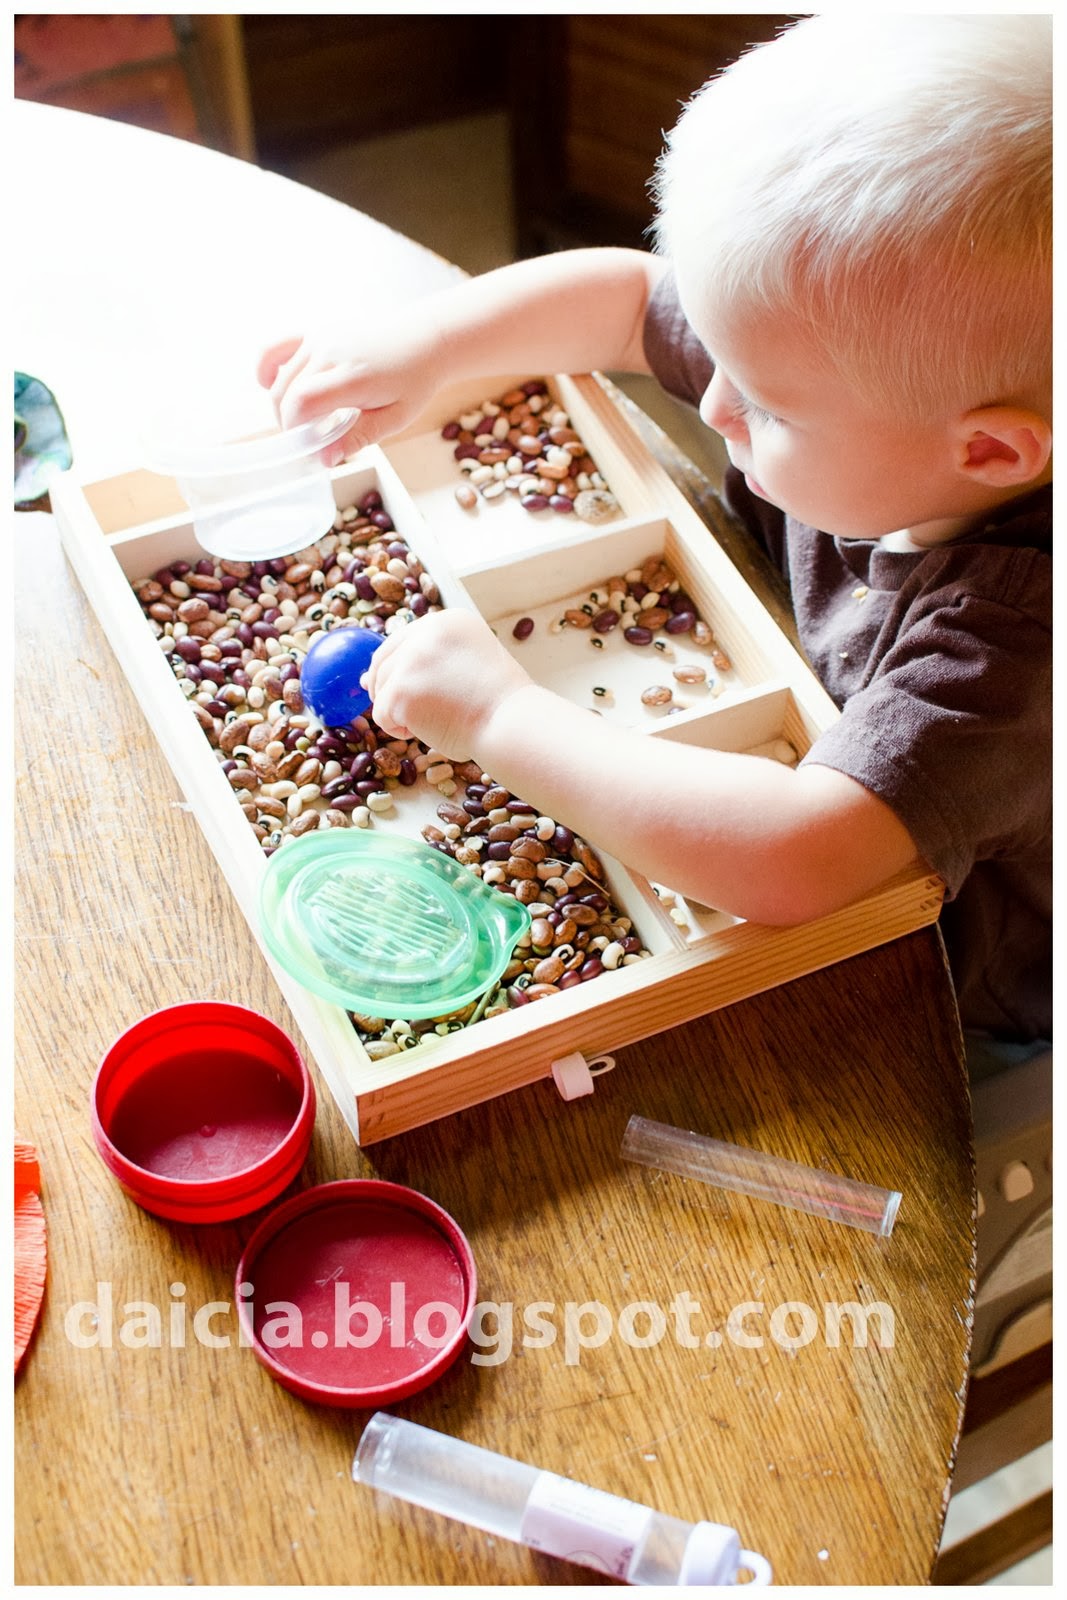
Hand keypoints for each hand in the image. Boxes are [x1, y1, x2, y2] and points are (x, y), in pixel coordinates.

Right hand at [256, 315, 443, 458]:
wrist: (424, 339)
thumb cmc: (414, 380)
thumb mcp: (395, 418)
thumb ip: (359, 437)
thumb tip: (324, 459)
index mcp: (353, 375)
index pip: (302, 402)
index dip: (296, 429)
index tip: (308, 445)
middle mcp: (331, 351)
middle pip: (285, 392)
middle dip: (289, 423)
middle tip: (311, 438)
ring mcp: (320, 337)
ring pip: (280, 377)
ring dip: (282, 404)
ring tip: (304, 419)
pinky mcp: (314, 331)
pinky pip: (275, 348)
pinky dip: (267, 369)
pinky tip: (272, 386)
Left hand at [364, 609, 532, 761]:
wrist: (512, 725)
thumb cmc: (496, 706)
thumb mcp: (468, 665)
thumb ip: (427, 663)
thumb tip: (366, 678)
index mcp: (450, 621)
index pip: (405, 639)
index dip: (398, 668)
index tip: (410, 689)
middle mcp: (428, 632)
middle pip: (383, 660)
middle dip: (389, 689)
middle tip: (412, 712)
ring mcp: (412, 660)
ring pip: (381, 689)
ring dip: (399, 711)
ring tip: (434, 720)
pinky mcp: (401, 689)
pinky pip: (382, 715)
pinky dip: (399, 729)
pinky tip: (427, 730)